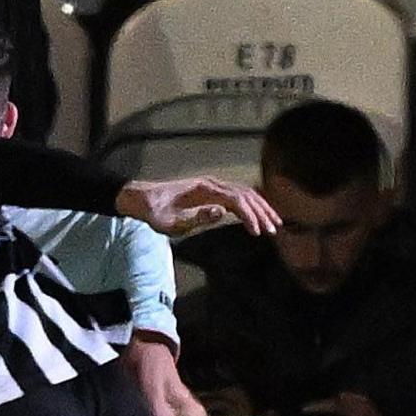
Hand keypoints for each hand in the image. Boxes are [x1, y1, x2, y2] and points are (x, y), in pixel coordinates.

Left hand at [117, 175, 278, 239]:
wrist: (141, 199)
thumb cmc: (154, 212)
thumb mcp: (171, 221)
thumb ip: (197, 218)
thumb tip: (221, 212)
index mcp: (204, 189)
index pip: (236, 199)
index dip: (249, 215)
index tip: (257, 231)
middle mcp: (211, 183)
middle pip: (245, 194)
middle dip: (262, 211)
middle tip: (274, 230)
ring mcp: (211, 185)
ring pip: (243, 193)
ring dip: (260, 207)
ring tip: (273, 223)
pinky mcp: (210, 191)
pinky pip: (236, 194)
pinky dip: (251, 203)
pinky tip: (259, 213)